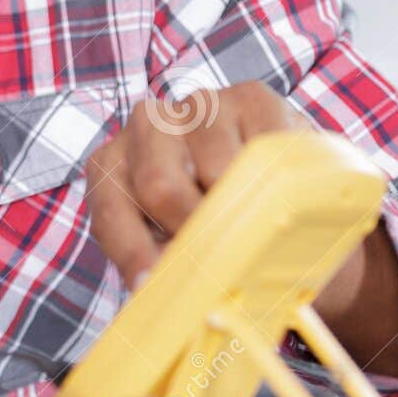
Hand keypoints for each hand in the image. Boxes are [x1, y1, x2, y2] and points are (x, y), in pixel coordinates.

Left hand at [84, 80, 397, 377]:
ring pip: (217, 167)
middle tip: (224, 261)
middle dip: (194, 233)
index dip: (133, 254)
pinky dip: (278, 178)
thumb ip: (166, 269)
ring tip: (260, 225)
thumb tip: (165, 301)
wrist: (276, 189)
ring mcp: (197, 105)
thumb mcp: (181, 251)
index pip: (111, 213)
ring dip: (244, 207)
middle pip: (158, 185)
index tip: (154, 287)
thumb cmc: (215, 226)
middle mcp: (144, 126)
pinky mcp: (250, 96)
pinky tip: (286, 192)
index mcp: (112, 168)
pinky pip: (265, 144)